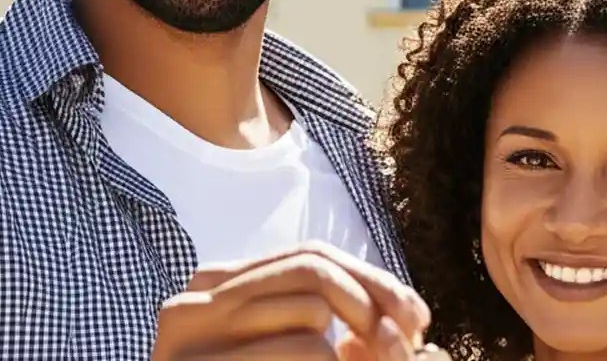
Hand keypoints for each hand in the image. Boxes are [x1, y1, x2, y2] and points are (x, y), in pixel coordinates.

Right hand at [152, 242, 430, 359]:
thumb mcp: (276, 348)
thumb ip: (308, 319)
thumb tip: (398, 311)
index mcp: (213, 285)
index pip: (309, 256)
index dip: (372, 279)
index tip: (417, 317)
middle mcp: (194, 298)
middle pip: (312, 270)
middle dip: (371, 301)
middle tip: (409, 340)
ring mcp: (189, 332)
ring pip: (311, 314)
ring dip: (349, 352)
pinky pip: (306, 350)